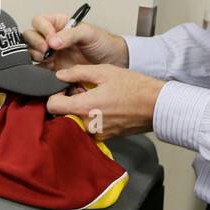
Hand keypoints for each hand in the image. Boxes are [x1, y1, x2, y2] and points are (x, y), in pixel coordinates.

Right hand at [24, 13, 127, 70]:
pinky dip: (38, 69)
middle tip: (47, 51)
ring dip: (35, 55)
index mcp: (58, 24)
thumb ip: (70, 35)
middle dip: (36, 43)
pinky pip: (37, 68)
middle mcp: (51, 37)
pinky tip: (48, 69)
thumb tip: (53, 42)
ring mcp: (50, 53)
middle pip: (30, 36)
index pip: (39, 21)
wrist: (112, 62)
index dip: (42, 29)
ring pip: (30, 51)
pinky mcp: (51, 68)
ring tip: (49, 59)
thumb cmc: (102, 43)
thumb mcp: (89, 33)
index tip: (52, 39)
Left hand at [44, 64, 163, 140]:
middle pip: (63, 115)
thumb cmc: (135, 88)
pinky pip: (89, 128)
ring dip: (80, 110)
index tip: (63, 89)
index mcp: (84, 107)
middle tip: (83, 91)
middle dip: (69, 102)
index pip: (52, 106)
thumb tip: (60, 74)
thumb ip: (77, 72)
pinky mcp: (106, 137)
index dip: (54, 95)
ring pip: (76, 121)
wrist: (157, 105)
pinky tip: (104, 107)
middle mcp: (88, 124)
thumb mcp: (104, 72)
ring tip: (96, 98)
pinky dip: (91, 118)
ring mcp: (97, 133)